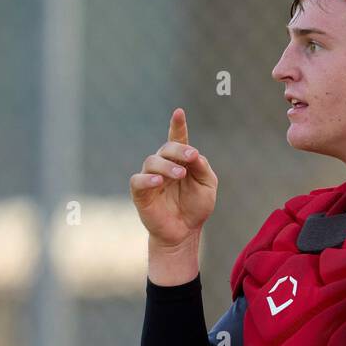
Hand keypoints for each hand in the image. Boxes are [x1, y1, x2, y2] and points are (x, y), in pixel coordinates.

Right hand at [129, 108, 217, 249]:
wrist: (185, 232)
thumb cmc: (195, 208)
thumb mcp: (207, 186)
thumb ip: (202, 168)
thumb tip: (195, 155)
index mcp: (180, 161)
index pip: (177, 139)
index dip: (177, 125)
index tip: (179, 112)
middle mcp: (163, 165)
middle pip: (166, 148)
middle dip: (179, 150)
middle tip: (192, 157)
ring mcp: (150, 178)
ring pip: (152, 161)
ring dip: (167, 165)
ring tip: (180, 175)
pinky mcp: (140, 193)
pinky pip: (138, 180)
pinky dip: (148, 179)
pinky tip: (159, 181)